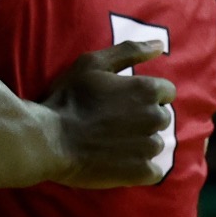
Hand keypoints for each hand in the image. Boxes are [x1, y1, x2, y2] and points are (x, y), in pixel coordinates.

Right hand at [43, 40, 175, 186]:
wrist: (49, 139)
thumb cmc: (68, 99)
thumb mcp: (92, 64)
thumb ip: (129, 51)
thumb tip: (158, 45)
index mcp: (147, 90)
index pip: (166, 92)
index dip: (145, 95)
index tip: (123, 102)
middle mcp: (155, 117)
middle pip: (161, 118)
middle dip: (143, 119)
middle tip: (113, 123)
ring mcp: (149, 147)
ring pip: (155, 144)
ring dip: (139, 144)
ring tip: (111, 144)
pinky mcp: (141, 172)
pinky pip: (153, 171)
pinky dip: (140, 168)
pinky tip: (118, 163)